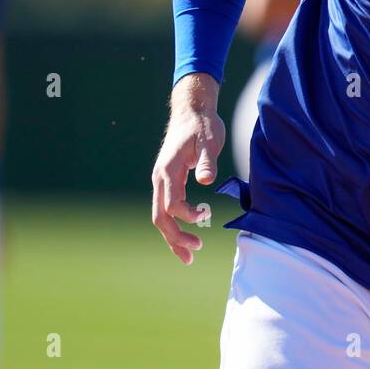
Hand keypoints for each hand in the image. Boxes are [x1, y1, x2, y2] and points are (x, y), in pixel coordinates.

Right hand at [151, 73, 224, 263]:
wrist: (191, 112)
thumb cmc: (202, 126)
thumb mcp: (209, 139)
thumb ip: (208, 160)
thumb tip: (207, 179)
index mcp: (168, 169)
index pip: (171, 202)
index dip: (186, 215)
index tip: (205, 216)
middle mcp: (160, 178)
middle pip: (160, 216)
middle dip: (175, 237)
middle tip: (196, 252)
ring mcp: (161, 181)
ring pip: (160, 216)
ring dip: (173, 237)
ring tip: (190, 256)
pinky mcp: (168, 182)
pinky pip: (166, 209)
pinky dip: (174, 225)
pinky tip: (185, 236)